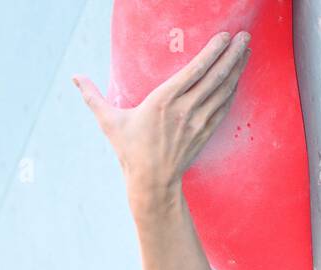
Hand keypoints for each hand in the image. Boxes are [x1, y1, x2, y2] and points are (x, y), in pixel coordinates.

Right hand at [73, 31, 251, 204]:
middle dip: (232, 55)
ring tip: (246, 50)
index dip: (212, 52)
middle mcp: (184, 110)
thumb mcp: (109, 122)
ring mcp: (197, 123)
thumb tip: (74, 77)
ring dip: (236, 69)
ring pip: (223, 91)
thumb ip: (93, 97)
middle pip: (214, 77)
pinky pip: (223, 108)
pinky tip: (237, 78)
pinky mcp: (205, 133)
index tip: (224, 35)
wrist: (152, 182)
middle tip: (245, 35)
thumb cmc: (130, 150)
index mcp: (163, 101)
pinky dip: (232, 91)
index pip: (194, 71)